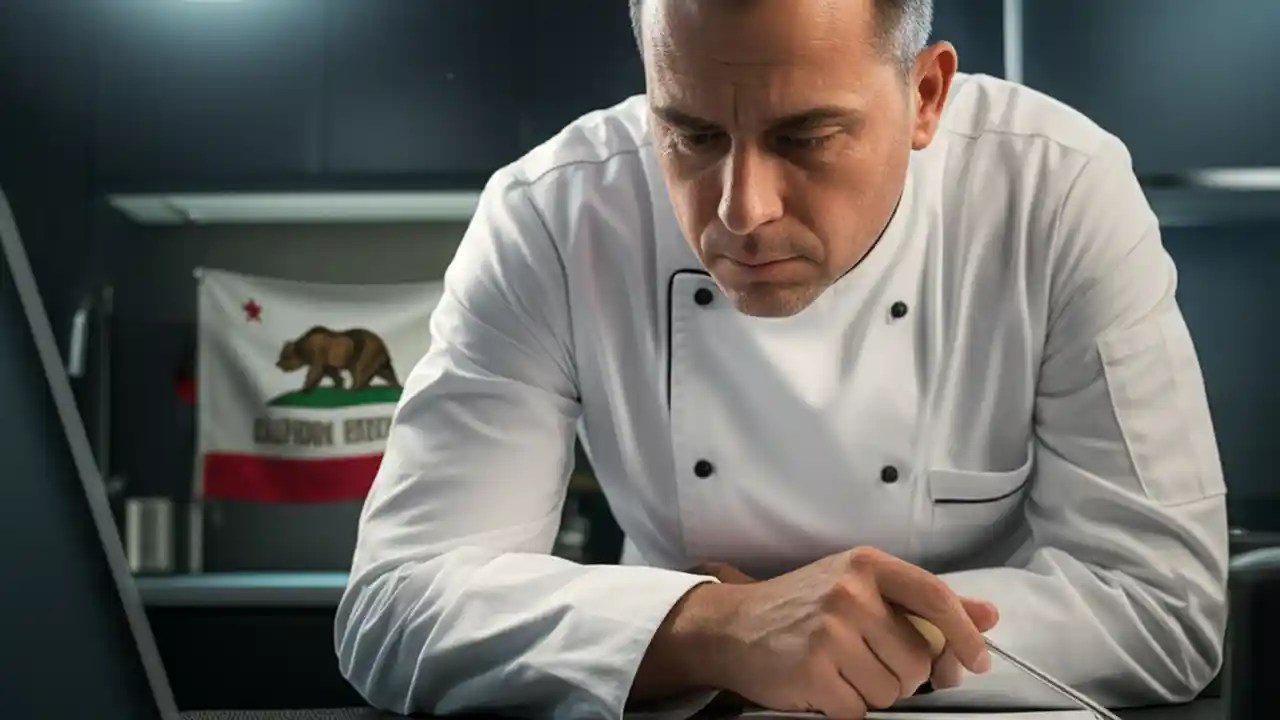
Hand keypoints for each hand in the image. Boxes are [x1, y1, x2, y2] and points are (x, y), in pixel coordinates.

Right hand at [677, 547, 995, 716]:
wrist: (732, 626)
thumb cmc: (803, 606)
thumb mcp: (860, 587)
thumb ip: (923, 602)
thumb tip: (989, 615)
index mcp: (867, 566)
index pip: (936, 598)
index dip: (964, 635)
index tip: (975, 661)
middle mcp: (850, 594)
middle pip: (917, 660)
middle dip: (903, 675)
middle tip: (869, 664)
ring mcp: (829, 633)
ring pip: (891, 691)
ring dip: (873, 693)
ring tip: (841, 671)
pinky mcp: (812, 672)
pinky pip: (858, 711)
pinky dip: (845, 708)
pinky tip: (823, 686)